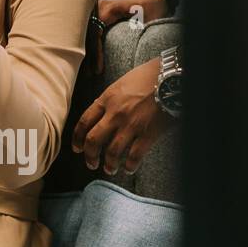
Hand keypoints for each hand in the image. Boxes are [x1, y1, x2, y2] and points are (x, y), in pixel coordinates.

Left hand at [71, 55, 173, 174]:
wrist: (170, 77)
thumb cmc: (147, 77)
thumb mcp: (121, 84)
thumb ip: (109, 100)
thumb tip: (101, 113)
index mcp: (106, 99)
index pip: (84, 122)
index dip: (77, 138)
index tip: (77, 148)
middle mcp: (115, 114)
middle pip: (93, 140)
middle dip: (89, 155)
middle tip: (91, 163)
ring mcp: (131, 125)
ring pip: (112, 151)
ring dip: (109, 164)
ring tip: (109, 169)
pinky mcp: (149, 133)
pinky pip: (135, 155)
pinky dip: (130, 165)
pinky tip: (129, 168)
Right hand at [88, 0, 168, 73]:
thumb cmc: (150, 4)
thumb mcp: (144, 20)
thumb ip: (132, 33)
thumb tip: (123, 54)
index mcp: (108, 6)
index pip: (94, 33)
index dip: (95, 54)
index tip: (98, 70)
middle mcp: (97, 2)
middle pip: (84, 31)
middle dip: (86, 54)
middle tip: (88, 73)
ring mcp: (94, 2)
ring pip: (82, 27)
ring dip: (82, 46)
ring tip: (84, 66)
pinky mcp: (94, 4)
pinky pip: (86, 22)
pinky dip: (85, 37)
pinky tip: (85, 50)